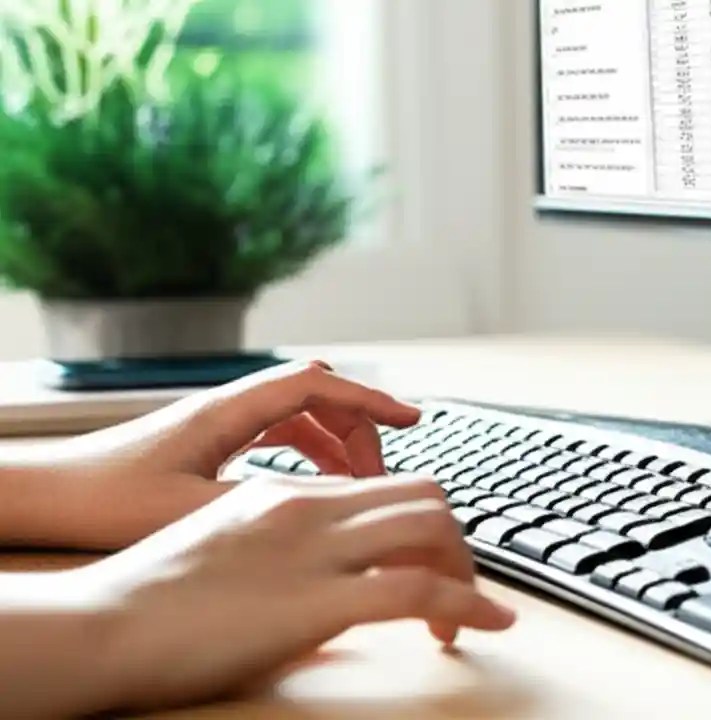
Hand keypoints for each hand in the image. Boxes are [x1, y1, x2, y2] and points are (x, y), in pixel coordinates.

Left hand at [20, 360, 421, 550]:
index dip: (371, 400)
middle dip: (360, 428)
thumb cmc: (105, 499)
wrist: (46, 495)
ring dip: (335, 442)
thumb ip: (268, 501)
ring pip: (298, 416)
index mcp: (229, 411)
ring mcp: (218, 423)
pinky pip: (277, 434)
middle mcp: (228, 408)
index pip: (318, 386)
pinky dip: (308, 452)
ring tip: (356, 482)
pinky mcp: (208, 442)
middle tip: (381, 471)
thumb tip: (333, 502)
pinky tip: (312, 485)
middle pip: (316, 398)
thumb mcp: (197, 508)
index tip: (412, 418)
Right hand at [81, 474, 514, 714]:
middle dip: (458, 541)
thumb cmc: (151, 601)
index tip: (437, 562)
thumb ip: (284, 561)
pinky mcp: (320, 598)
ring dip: (467, 571)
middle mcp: (311, 509)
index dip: (426, 525)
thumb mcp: (228, 555)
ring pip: (432, 528)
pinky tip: (490, 624)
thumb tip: (334, 602)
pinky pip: (421, 588)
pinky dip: (471, 604)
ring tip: (469, 615)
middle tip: (460, 588)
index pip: (386, 488)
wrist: (104, 624)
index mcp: (287, 496)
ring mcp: (317, 548)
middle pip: (424, 497)